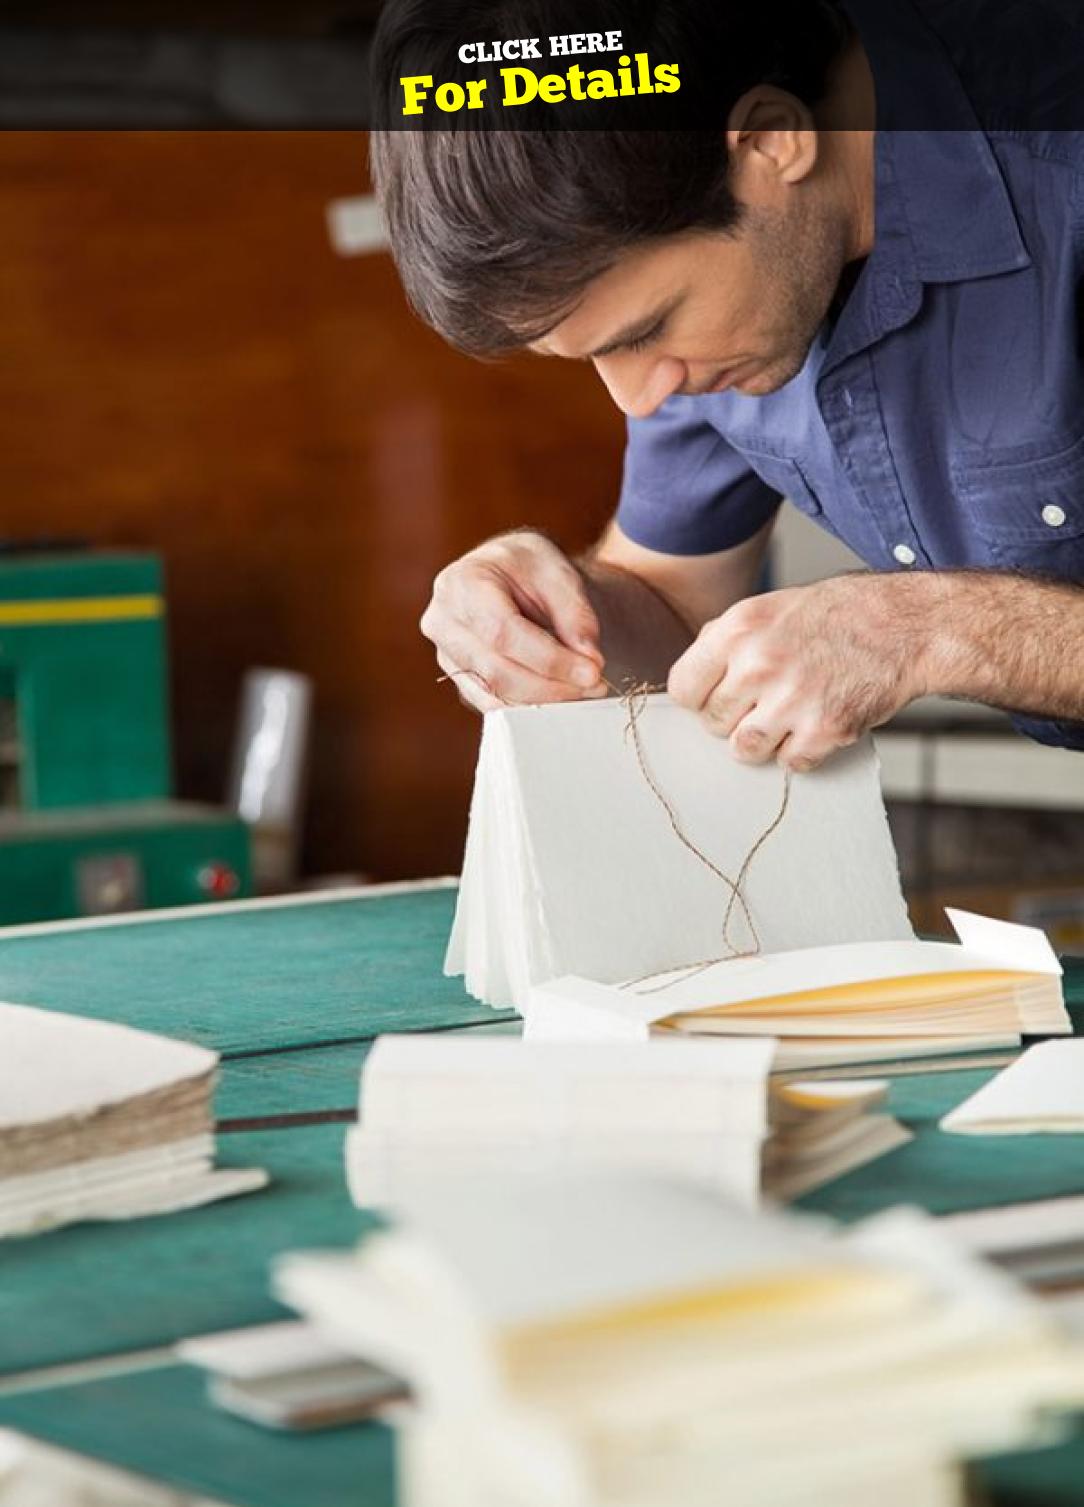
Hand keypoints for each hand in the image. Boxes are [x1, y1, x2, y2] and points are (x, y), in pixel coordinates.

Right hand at [421, 531, 607, 711]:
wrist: (506, 574)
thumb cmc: (528, 567)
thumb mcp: (557, 572)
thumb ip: (575, 613)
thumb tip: (590, 660)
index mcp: (461, 583)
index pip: (503, 633)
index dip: (550, 659)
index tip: (592, 671)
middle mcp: (443, 621)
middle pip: (497, 670)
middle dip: (551, 685)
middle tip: (595, 684)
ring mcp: (446, 654)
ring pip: (494, 694)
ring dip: (544, 701)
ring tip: (583, 691)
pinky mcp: (458, 677)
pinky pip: (492, 703)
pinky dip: (530, 706)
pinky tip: (560, 697)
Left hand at [668, 574, 932, 769]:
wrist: (905, 625)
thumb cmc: (838, 614)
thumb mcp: (770, 608)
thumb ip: (726, 641)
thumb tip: (690, 681)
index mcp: (739, 629)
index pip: (683, 689)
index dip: (699, 698)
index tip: (715, 697)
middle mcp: (759, 665)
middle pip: (713, 723)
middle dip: (734, 717)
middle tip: (764, 701)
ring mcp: (792, 700)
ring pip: (744, 749)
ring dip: (762, 740)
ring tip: (785, 716)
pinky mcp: (824, 730)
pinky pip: (789, 763)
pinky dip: (800, 751)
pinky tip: (815, 723)